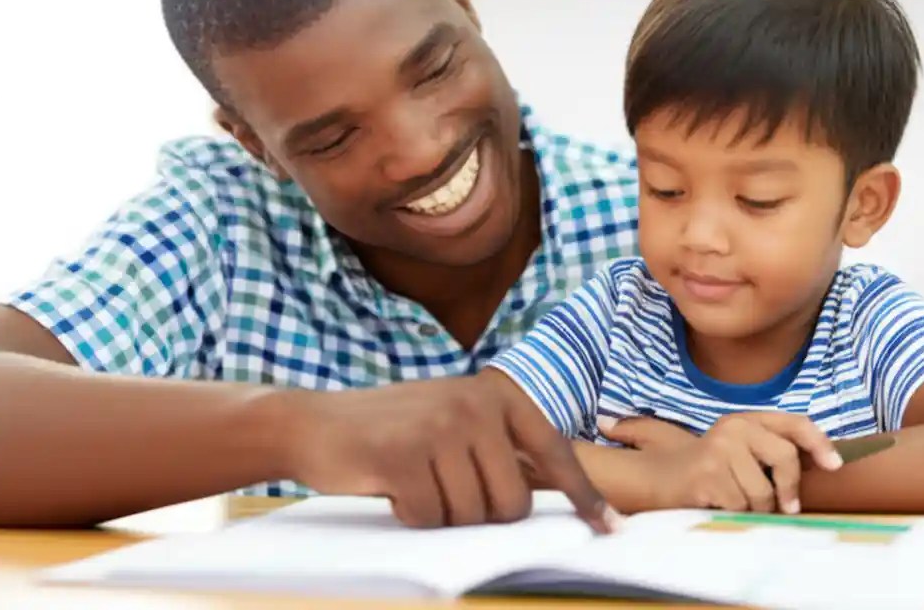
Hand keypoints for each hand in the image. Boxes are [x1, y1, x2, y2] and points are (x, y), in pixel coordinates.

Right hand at [283, 369, 613, 531]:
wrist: (314, 423)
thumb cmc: (393, 432)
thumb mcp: (454, 420)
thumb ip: (499, 447)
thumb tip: (556, 500)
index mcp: (496, 394)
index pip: (554, 452)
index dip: (583, 495)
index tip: (609, 528)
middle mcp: (474, 404)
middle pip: (512, 503)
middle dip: (482, 516)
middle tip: (444, 491)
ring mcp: (440, 428)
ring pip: (472, 516)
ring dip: (443, 515)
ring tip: (414, 482)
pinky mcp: (404, 457)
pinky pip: (431, 519)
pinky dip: (412, 518)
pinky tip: (392, 488)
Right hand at [611, 412, 842, 513]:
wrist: (661, 478)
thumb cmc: (713, 470)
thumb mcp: (743, 451)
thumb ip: (774, 451)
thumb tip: (825, 467)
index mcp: (747, 419)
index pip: (795, 423)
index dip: (819, 443)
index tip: (834, 466)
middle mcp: (733, 428)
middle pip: (785, 458)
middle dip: (789, 489)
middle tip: (787, 507)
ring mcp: (718, 450)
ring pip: (763, 492)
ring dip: (757, 509)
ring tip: (738, 503)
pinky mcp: (706, 475)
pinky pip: (740, 506)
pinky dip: (735, 514)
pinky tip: (719, 505)